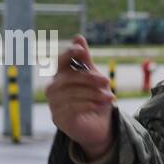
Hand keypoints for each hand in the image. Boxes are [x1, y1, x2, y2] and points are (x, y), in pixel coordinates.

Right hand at [47, 35, 115, 159]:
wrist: (99, 127)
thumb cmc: (95, 99)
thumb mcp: (95, 79)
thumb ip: (86, 60)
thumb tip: (78, 37)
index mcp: (62, 76)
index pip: (61, 61)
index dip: (69, 53)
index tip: (81, 49)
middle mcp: (54, 88)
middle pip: (67, 78)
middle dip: (89, 78)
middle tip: (108, 81)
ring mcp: (54, 104)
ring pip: (70, 94)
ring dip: (92, 93)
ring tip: (110, 97)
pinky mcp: (58, 118)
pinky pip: (70, 108)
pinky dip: (87, 105)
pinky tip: (99, 106)